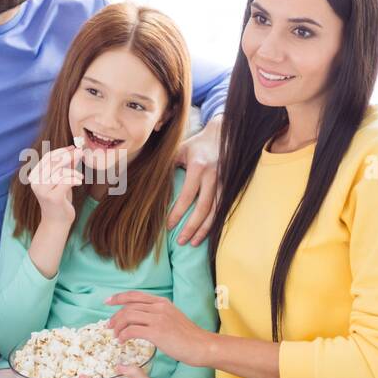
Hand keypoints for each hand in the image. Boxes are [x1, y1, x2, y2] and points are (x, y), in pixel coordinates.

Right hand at [28, 143, 83, 225]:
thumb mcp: (61, 181)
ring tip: (80, 176)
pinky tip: (79, 182)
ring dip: (73, 172)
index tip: (73, 148)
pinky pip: (66, 182)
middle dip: (69, 156)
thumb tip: (74, 151)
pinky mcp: (53, 197)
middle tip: (81, 153)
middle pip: (53, 162)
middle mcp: (35, 183)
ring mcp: (43, 190)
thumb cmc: (59, 200)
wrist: (56, 222)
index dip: (61, 151)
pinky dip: (75, 179)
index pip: (47, 158)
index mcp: (35, 176)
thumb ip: (65, 167)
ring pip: (60, 171)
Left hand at [105, 291, 212, 367]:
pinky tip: (122, 342)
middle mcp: (159, 307)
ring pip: (128, 316)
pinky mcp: (157, 332)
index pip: (135, 295)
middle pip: (129, 306)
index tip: (108, 302)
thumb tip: (143, 320)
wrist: (202, 346)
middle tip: (108, 326)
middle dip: (115, 316)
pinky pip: (132, 330)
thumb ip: (158, 315)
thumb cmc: (188, 337)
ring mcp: (158, 318)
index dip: (119, 297)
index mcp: (162, 302)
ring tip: (115, 335)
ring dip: (117, 326)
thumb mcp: (172, 318)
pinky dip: (123, 335)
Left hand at [170, 115, 221, 245]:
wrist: (222, 135)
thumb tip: (147, 186)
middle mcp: (213, 176)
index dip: (177, 213)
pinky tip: (207, 234)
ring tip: (193, 243)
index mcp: (198, 167)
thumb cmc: (195, 145)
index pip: (187, 196)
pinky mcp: (230, 187)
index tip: (168, 226)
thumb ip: (166, 167)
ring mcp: (224, 182)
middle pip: (203, 208)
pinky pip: (223, 209)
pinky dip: (215, 223)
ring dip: (204, 229)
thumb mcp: (178, 151)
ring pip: (215, 211)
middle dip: (192, 227)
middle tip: (181, 241)